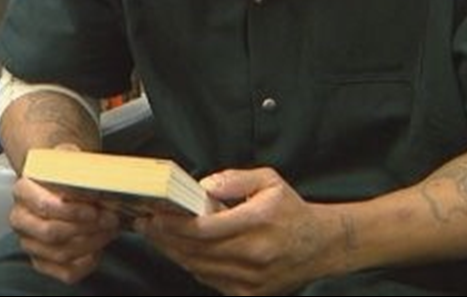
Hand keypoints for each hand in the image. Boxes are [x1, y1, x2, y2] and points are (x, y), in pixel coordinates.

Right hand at [10, 174, 120, 283]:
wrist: (60, 184)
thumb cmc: (65, 173)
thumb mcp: (70, 159)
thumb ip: (80, 168)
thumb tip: (99, 181)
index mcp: (23, 190)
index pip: (44, 206)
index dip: (71, 211)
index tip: (94, 210)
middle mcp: (21, 218)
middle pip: (51, 232)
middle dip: (85, 228)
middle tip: (109, 220)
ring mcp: (29, 242)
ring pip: (60, 253)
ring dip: (91, 243)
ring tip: (109, 230)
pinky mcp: (42, 261)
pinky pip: (66, 272)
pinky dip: (87, 263)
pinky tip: (98, 248)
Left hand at [135, 167, 339, 295]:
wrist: (321, 246)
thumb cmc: (291, 210)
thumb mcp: (268, 180)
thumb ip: (233, 180)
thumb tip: (202, 187)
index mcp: (258, 223)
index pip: (204, 229)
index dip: (174, 224)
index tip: (154, 215)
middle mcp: (255, 254)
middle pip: (195, 251)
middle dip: (165, 238)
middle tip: (145, 225)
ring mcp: (252, 279)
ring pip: (199, 268)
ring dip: (174, 253)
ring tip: (158, 236)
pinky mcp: (250, 294)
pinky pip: (210, 280)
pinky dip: (193, 266)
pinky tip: (183, 252)